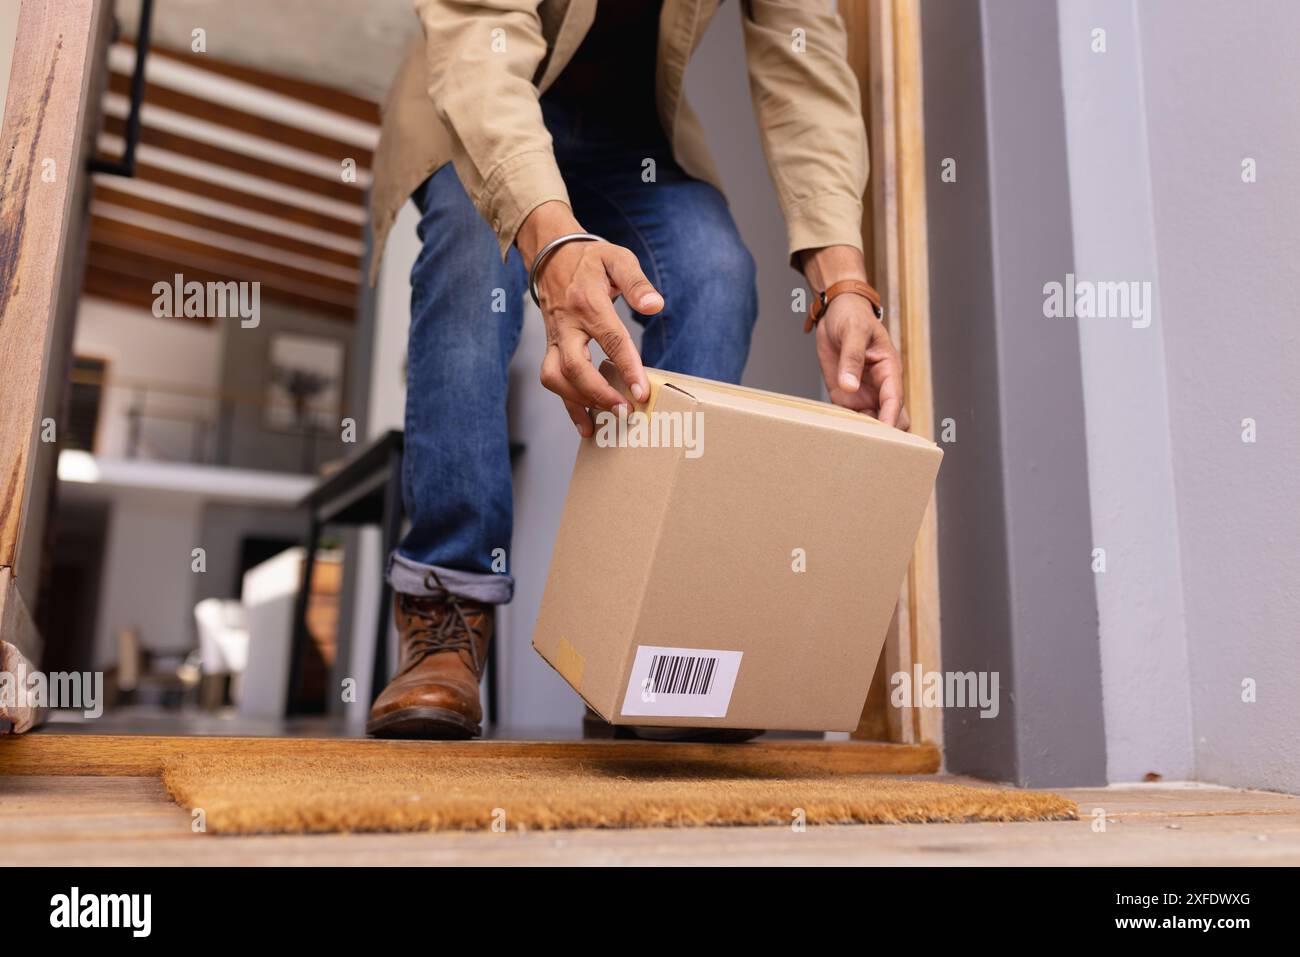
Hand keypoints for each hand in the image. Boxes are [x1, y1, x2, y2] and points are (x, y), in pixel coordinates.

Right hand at [518, 202, 660, 435]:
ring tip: (604, 421)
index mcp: (587, 303)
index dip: (627, 367)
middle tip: (624, 411)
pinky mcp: (551, 348)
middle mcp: (567, 324)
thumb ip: (637, 283)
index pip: (610, 339)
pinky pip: (552, 380)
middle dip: (598, 393)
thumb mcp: (618, 259)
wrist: (551, 255)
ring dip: (579, 402)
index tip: (642, 391)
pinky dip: (568, 405)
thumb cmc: (590, 260)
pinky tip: (586, 423)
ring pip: (556, 377)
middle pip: (574, 366)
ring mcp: (555, 338)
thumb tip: (655, 305)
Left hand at [801, 244, 908, 428]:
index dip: (890, 418)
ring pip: (872, 424)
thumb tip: (849, 386)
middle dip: (884, 433)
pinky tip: (834, 432)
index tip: (883, 435)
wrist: (835, 313)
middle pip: (892, 419)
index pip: (895, 399)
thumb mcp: (852, 332)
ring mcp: (864, 394)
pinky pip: (850, 419)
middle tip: (866, 444)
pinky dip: (846, 428)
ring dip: (864, 434)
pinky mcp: (846, 397)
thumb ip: (851, 358)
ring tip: (847, 442)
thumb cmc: (851, 317)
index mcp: (889, 369)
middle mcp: (880, 386)